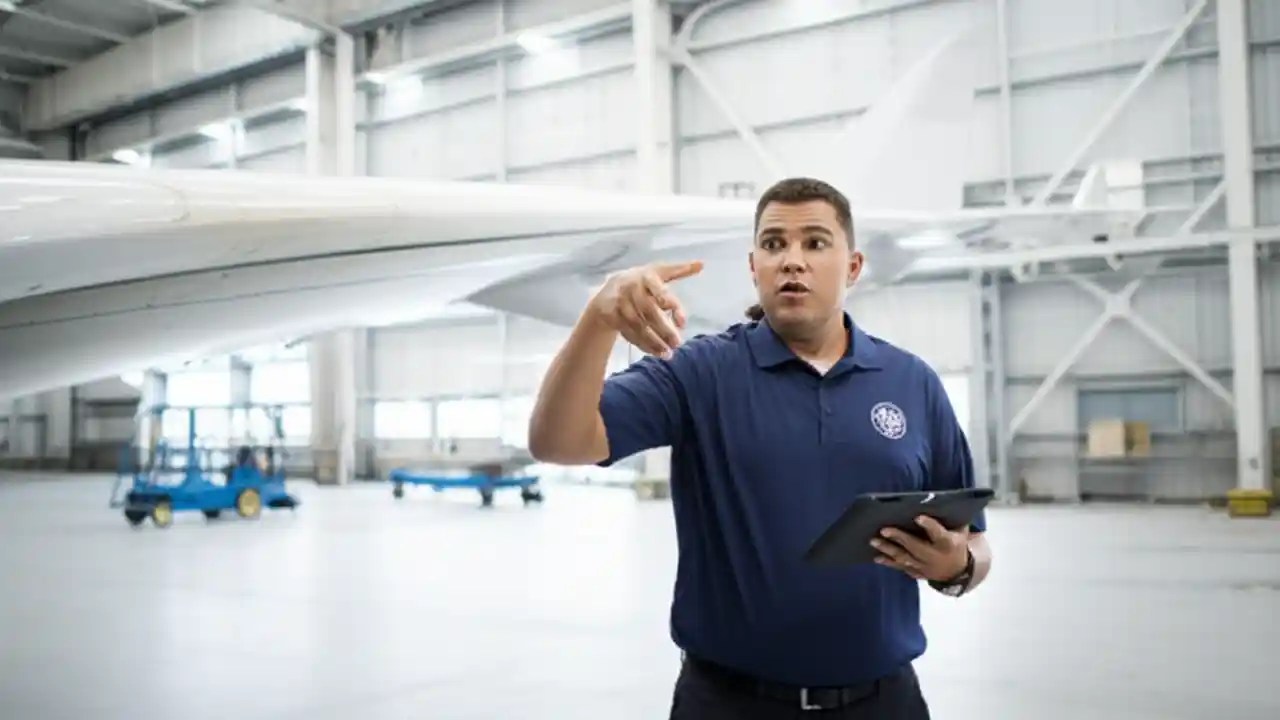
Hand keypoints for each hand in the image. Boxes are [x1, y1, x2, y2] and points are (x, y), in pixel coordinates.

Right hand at [587, 260, 703, 357]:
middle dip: (664, 329)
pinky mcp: (612, 315)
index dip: (672, 307)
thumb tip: (701, 264)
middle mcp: (632, 287)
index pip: (660, 291)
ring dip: (653, 341)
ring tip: (668, 353)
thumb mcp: (659, 272)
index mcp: (647, 276)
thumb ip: (680, 270)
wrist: (609, 290)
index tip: (683, 324)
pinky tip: (655, 352)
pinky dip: (642, 344)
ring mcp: (620, 302)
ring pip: (638, 325)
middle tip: (677, 344)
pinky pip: (628, 332)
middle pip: (649, 311)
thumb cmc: (642, 282)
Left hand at [871, 516, 968, 581]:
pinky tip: (876, 557)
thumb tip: (937, 500)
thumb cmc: (955, 542)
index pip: (938, 533)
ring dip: (888, 550)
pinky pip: (901, 567)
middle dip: (899, 538)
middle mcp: (935, 556)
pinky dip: (888, 562)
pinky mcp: (916, 573)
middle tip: (883, 529)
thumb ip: (950, 519)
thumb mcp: (959, 530)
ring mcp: (925, 567)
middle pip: (915, 546)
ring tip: (873, 541)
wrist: (957, 570)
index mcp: (948, 543)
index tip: (917, 517)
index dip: (929, 526)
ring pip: (905, 558)